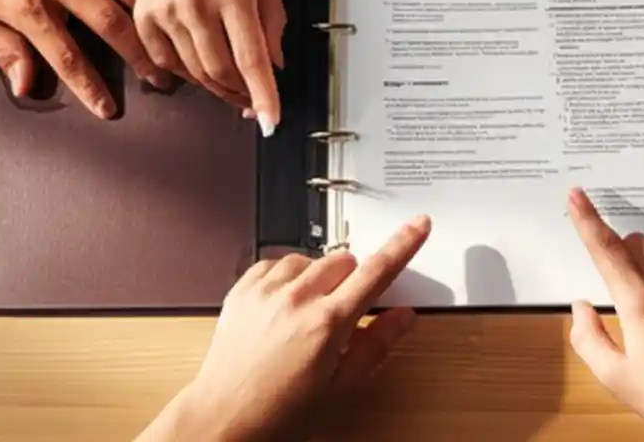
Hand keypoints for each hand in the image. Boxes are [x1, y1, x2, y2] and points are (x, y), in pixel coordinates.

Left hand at [0, 0, 164, 117]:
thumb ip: (2, 45)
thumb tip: (25, 86)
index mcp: (25, 2)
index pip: (65, 55)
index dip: (90, 86)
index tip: (109, 109)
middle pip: (110, 24)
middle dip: (139, 55)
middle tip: (160, 78)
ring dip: (153, 19)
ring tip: (172, 43)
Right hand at [130, 0, 285, 126]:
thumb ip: (273, 20)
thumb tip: (273, 64)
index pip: (251, 58)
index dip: (264, 95)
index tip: (271, 121)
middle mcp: (196, 4)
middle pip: (221, 72)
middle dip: (242, 95)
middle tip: (255, 101)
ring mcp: (165, 12)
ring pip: (195, 73)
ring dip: (218, 88)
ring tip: (234, 89)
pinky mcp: (144, 17)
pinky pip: (167, 63)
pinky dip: (187, 75)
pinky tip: (202, 70)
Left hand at [138, 216, 431, 441]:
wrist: (226, 417)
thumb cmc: (281, 410)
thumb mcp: (341, 385)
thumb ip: (377, 345)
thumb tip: (403, 317)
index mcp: (328, 324)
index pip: (377, 272)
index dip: (403, 245)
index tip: (418, 226)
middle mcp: (297, 300)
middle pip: (346, 261)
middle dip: (352, 281)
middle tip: (343, 312)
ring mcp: (266, 291)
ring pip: (312, 258)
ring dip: (319, 278)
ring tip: (309, 312)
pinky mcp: (243, 288)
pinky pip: (278, 262)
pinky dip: (288, 277)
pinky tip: (287, 304)